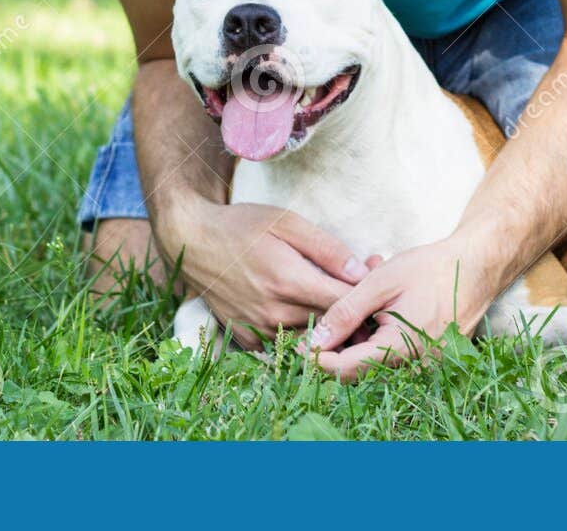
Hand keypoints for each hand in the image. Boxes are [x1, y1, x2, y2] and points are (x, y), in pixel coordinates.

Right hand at [159, 199, 368, 350]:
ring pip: (310, 338)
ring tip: (334, 303)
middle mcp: (273, 311)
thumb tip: (359, 271)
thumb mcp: (287, 222)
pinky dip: (300, 334)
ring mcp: (258, 329)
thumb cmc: (242, 226)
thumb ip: (326, 248)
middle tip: (362, 294)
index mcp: (288, 280)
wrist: (192, 242)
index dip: (365, 295)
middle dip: (351, 312)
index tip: (374, 283)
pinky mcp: (246, 338)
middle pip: (330, 324)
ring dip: (327, 326)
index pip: (343, 303)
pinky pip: (285, 345)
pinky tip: (303, 313)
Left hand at [307, 237, 497, 380]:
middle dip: (339, 345)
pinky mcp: (430, 359)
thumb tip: (315, 342)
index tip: (299, 345)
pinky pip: (393, 356)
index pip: (347, 369)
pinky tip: (379, 309)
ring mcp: (425, 365)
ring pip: (375, 362)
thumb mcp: (380, 282)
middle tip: (329, 316)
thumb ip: (345, 312)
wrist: (477, 266)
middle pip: (359, 370)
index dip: (319, 360)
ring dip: (359, 337)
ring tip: (362, 299)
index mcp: (402, 348)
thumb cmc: (431, 268)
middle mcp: (416, 365)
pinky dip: (378, 337)